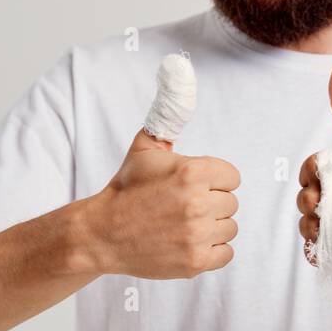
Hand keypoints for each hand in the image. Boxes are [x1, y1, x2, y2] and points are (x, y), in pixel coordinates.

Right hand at [82, 73, 240, 278]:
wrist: (100, 234)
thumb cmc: (127, 188)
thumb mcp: (145, 146)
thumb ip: (168, 114)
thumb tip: (179, 68)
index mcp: (192, 172)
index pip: (232, 176)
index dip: (213, 180)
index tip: (190, 186)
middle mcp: (197, 203)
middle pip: (231, 202)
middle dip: (210, 203)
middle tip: (181, 207)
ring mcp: (196, 235)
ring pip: (230, 227)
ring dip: (212, 227)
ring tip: (183, 224)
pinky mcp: (195, 262)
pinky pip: (226, 253)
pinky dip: (212, 251)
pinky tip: (188, 242)